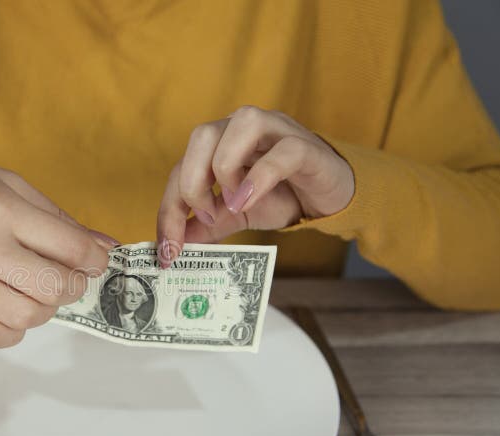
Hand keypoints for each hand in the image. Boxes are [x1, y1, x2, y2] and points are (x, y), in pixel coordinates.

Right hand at [0, 154, 114, 347]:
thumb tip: (104, 248)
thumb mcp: (9, 184)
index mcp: (0, 208)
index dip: (95, 259)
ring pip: (25, 316)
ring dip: (45, 309)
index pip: (70, 247)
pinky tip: (12, 311)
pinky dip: (13, 330)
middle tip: (68, 277)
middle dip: (73, 286)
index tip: (95, 260)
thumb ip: (58, 219)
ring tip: (37, 292)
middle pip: (52, 287)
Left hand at [156, 106, 353, 265]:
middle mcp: (243, 128)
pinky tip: (248, 202)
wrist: (331, 197)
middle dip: (192, 181)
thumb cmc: (282, 196)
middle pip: (203, 135)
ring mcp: (277, 131)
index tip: (168, 249)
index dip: (170, 208)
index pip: (182, 166)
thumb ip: (206, 225)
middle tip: (205, 217)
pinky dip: (259, 178)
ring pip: (241, 123)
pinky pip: (282, 151)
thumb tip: (173, 244)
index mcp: (221, 143)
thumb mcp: (236, 215)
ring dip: (225, 168)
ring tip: (231, 205)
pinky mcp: (307, 147)